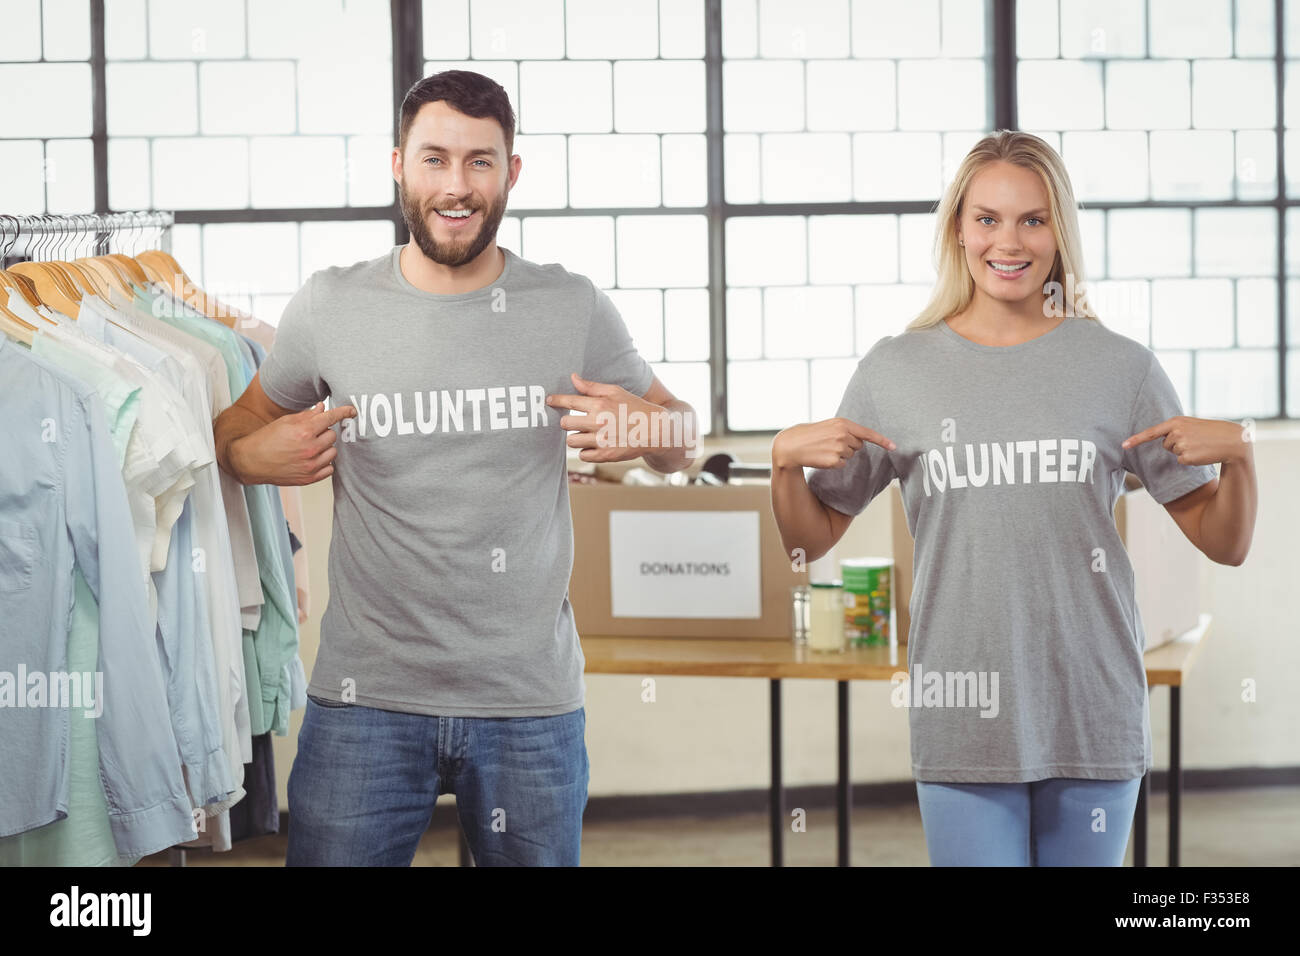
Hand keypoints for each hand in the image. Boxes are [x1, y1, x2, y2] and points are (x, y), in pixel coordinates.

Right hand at [231, 401, 356, 484]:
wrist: (251, 462)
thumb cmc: (265, 440)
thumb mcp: (285, 422)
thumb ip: (307, 416)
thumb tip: (323, 408)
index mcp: (303, 432)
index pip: (330, 418)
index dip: (343, 412)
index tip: (351, 411)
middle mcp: (309, 449)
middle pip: (332, 435)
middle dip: (324, 432)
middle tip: (310, 433)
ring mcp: (310, 465)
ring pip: (333, 452)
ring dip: (325, 448)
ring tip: (309, 447)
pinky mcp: (309, 478)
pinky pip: (330, 468)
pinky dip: (325, 463)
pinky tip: (312, 458)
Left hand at [546, 372, 667, 462]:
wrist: (656, 430)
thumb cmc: (635, 407)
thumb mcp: (616, 391)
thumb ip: (591, 387)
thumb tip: (572, 377)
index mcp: (599, 404)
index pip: (568, 401)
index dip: (555, 400)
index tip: (549, 401)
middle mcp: (598, 423)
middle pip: (565, 424)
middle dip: (568, 422)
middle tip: (578, 421)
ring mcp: (601, 441)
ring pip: (571, 442)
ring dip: (577, 437)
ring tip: (589, 433)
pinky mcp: (605, 455)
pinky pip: (582, 455)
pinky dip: (586, 450)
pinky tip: (596, 444)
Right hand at [772, 417, 895, 469]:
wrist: (791, 445)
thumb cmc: (810, 434)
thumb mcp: (829, 426)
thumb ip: (845, 430)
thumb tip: (861, 441)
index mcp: (843, 423)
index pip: (867, 433)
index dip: (882, 441)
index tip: (894, 447)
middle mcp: (843, 435)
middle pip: (858, 446)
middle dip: (848, 446)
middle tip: (830, 443)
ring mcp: (838, 448)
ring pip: (850, 456)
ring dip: (840, 455)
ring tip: (824, 449)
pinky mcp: (833, 461)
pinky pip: (842, 464)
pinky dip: (834, 463)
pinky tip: (822, 457)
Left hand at [1122, 416, 1251, 465]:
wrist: (1232, 440)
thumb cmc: (1210, 432)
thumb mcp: (1191, 425)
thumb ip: (1175, 429)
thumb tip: (1163, 440)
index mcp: (1175, 422)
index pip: (1151, 432)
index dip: (1136, 439)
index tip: (1123, 445)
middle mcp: (1175, 432)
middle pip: (1165, 445)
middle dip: (1177, 445)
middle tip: (1195, 440)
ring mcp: (1181, 444)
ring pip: (1174, 453)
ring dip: (1184, 452)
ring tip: (1200, 445)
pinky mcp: (1186, 457)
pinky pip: (1181, 461)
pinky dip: (1190, 460)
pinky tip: (1201, 453)